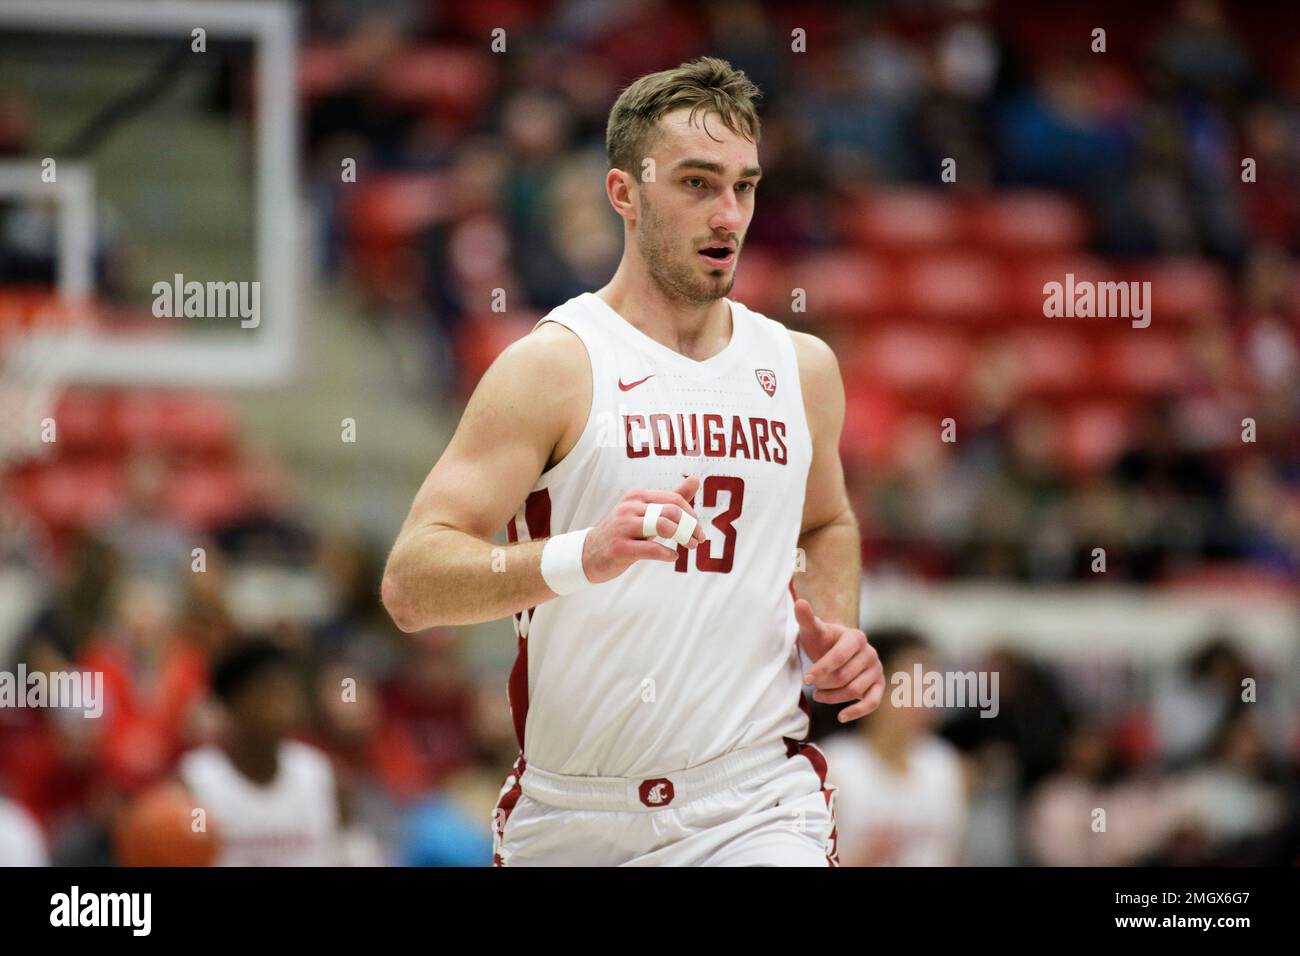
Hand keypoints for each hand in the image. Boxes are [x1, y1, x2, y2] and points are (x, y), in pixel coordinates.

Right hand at [581, 474, 705, 583]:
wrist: (588, 554)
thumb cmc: (623, 532)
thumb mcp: (646, 512)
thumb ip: (671, 498)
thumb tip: (696, 479)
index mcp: (637, 496)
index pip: (674, 499)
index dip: (692, 515)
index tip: (699, 530)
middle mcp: (629, 507)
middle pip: (671, 511)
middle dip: (690, 527)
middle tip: (698, 540)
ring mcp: (623, 527)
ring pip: (662, 526)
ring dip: (682, 538)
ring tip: (689, 547)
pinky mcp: (619, 547)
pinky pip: (650, 549)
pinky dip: (666, 553)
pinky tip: (672, 557)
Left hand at [794, 598, 883, 721]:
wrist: (835, 651)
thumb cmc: (822, 642)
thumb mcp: (813, 631)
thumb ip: (806, 618)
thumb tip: (800, 602)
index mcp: (856, 637)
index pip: (839, 656)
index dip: (821, 669)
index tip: (806, 679)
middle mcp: (871, 652)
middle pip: (845, 676)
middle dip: (825, 683)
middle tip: (812, 685)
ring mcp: (877, 670)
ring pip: (855, 690)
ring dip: (833, 697)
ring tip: (818, 695)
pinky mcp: (879, 686)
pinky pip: (872, 703)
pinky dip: (857, 711)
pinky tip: (840, 717)